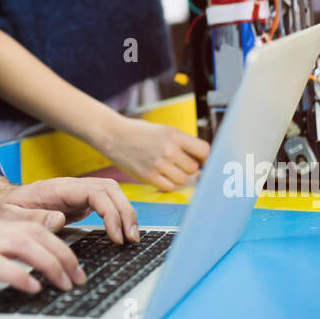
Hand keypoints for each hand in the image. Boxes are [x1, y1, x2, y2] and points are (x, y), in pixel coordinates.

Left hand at [0, 173, 139, 244]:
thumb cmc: (2, 209)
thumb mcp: (9, 216)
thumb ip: (32, 218)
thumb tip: (59, 219)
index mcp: (57, 188)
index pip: (94, 192)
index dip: (110, 212)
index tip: (115, 235)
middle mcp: (70, 187)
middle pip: (109, 189)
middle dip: (125, 211)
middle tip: (131, 239)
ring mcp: (76, 194)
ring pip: (111, 194)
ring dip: (125, 212)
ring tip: (131, 238)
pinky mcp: (78, 203)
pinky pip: (104, 204)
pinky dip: (117, 216)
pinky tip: (120, 233)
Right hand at [0, 217, 87, 303]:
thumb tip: (18, 266)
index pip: (31, 227)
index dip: (57, 244)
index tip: (72, 265)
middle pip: (34, 233)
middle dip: (63, 255)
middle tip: (77, 277)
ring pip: (23, 244)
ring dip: (50, 264)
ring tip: (64, 283)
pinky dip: (20, 275)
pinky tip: (32, 288)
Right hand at [94, 113, 209, 191]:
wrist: (114, 135)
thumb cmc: (141, 133)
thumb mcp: (165, 131)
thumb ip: (183, 144)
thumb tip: (203, 161)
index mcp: (175, 135)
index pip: (204, 151)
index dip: (203, 157)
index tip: (199, 159)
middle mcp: (169, 149)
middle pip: (194, 168)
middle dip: (188, 167)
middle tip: (177, 163)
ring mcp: (159, 164)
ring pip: (183, 179)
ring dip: (178, 177)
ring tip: (167, 168)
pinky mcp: (148, 176)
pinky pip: (169, 187)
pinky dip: (167, 183)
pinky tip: (159, 175)